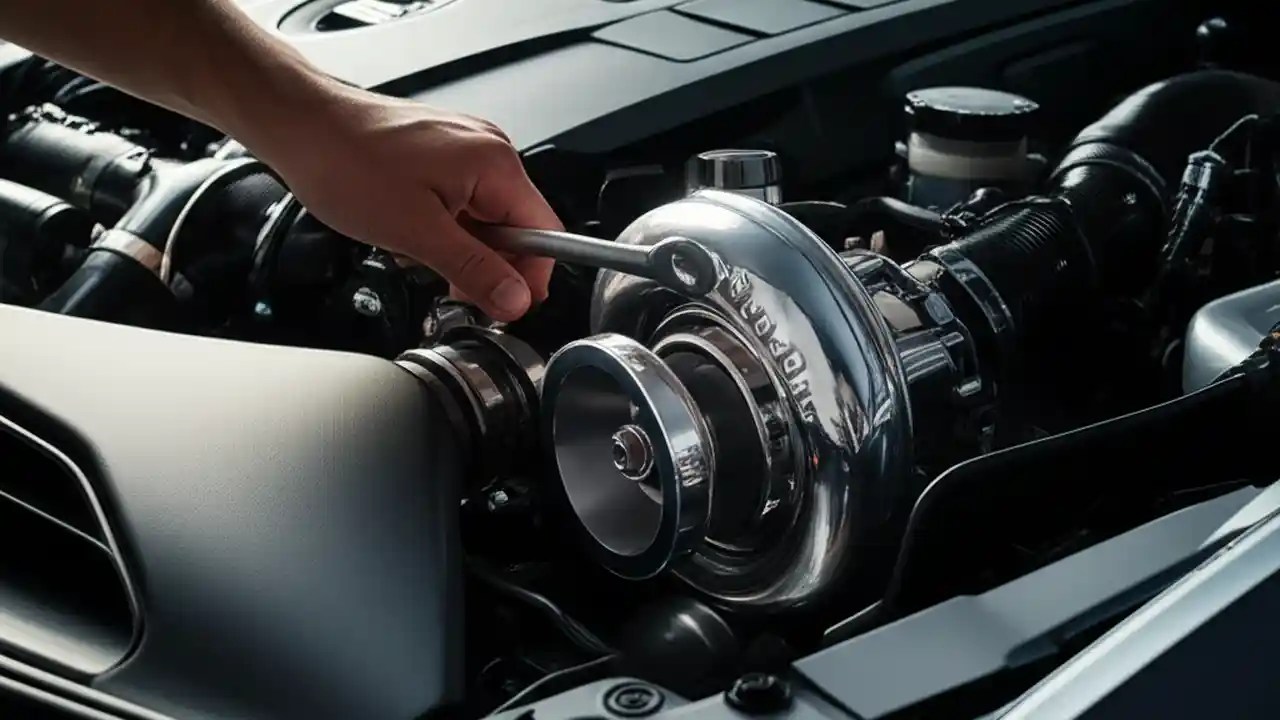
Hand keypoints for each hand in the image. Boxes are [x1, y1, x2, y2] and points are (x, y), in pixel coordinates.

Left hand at [249, 82, 559, 321]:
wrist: (300, 126)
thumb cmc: (346, 162)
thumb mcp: (416, 234)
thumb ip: (475, 270)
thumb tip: (515, 299)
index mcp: (495, 163)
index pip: (544, 233)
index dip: (530, 277)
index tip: (506, 305)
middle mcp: (487, 149)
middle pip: (516, 228)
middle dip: (486, 265)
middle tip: (452, 288)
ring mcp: (464, 149)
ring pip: (485, 221)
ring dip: (458, 248)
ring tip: (415, 250)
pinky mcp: (441, 155)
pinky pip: (461, 204)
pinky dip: (441, 229)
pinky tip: (410, 233)